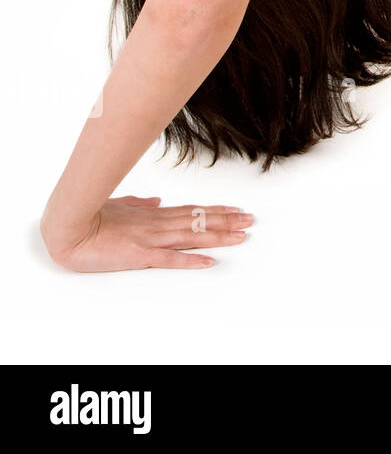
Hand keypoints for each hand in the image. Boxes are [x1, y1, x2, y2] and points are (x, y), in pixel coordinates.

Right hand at [42, 195, 253, 272]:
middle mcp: (157, 224)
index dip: (215, 210)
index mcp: (152, 214)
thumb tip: (156, 201)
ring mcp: (150, 239)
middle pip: (200, 221)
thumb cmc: (90, 217)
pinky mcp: (140, 255)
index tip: (235, 209)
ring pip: (192, 236)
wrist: (69, 227)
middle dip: (227, 221)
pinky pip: (170, 259)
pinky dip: (191, 260)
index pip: (192, 210)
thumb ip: (139, 204)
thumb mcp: (119, 206)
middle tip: (250, 220)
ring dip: (219, 236)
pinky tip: (210, 261)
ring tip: (241, 236)